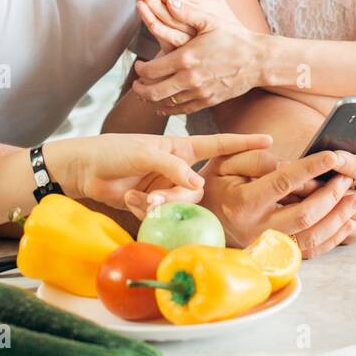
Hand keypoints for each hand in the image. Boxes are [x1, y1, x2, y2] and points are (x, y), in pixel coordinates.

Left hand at [44, 132, 272, 214]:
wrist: (85, 168)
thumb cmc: (114, 150)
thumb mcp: (146, 152)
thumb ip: (173, 167)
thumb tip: (196, 185)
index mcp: (181, 148)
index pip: (219, 145)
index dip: (244, 144)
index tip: (270, 141)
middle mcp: (178, 168)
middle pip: (197, 188)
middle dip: (177, 196)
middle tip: (154, 196)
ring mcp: (167, 187)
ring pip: (180, 205)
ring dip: (159, 205)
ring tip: (137, 196)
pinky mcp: (153, 203)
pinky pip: (162, 213)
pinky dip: (143, 208)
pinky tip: (128, 198)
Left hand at [129, 2, 262, 114]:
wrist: (258, 60)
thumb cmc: (234, 37)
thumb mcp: (210, 20)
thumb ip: (186, 11)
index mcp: (185, 58)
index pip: (151, 70)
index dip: (139, 70)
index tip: (138, 66)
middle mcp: (189, 79)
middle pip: (154, 91)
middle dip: (140, 89)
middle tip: (136, 84)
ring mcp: (199, 92)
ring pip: (166, 103)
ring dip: (152, 100)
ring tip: (146, 94)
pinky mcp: (208, 101)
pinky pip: (183, 110)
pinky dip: (169, 110)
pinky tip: (163, 107)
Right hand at [187, 147, 355, 257]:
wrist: (204, 217)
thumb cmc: (216, 183)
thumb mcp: (225, 162)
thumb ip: (255, 157)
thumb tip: (288, 162)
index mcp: (243, 202)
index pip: (283, 183)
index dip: (310, 168)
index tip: (332, 155)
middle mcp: (256, 228)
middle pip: (303, 215)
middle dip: (330, 194)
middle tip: (347, 176)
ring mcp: (267, 245)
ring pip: (310, 237)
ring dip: (336, 218)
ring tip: (353, 198)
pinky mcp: (276, 254)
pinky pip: (310, 251)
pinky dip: (332, 237)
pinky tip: (346, 220)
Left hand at [282, 142, 355, 247]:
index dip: (348, 163)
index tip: (329, 155)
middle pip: (347, 199)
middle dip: (318, 188)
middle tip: (293, 177)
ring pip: (333, 217)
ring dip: (307, 204)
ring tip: (284, 190)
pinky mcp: (352, 237)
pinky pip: (327, 232)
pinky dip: (307, 220)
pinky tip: (287, 206)